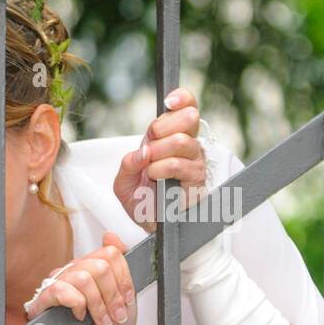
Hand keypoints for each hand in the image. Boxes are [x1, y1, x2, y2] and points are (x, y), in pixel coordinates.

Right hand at [23, 232, 136, 324]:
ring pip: (82, 277)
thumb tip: (111, 236)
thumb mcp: (127, 297)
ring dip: (97, 303)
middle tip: (114, 314)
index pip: (109, 254)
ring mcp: (57, 286)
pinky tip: (79, 316)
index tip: (127, 300)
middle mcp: (73, 274)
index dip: (123, 278)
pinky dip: (77, 304)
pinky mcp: (43, 302)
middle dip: (112, 294)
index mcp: (92, 270)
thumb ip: (122, 266)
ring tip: (100, 320)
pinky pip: (60, 289)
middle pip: (98, 264)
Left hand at [113, 87, 207, 231]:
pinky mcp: (199, 180)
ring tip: (149, 167)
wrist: (150, 226)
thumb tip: (141, 153)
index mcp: (171, 137)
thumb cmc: (140, 199)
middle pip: (190, 117)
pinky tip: (155, 176)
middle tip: (149, 144)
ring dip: (159, 151)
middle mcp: (188, 146)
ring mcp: (196, 162)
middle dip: (162, 127)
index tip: (168, 101)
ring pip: (184, 141)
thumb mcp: (124, 180)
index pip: (187, 106)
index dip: (182, 98)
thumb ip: (128, 163)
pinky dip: (162, 167)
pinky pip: (182, 165)